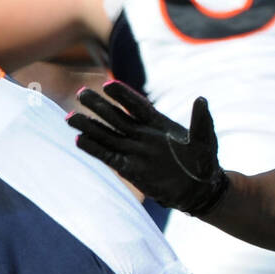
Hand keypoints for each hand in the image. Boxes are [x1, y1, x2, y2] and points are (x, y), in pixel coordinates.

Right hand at [67, 81, 228, 215]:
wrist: (200, 188)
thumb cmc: (204, 161)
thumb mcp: (205, 139)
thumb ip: (201, 120)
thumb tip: (201, 99)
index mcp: (158, 122)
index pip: (137, 105)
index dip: (123, 95)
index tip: (109, 85)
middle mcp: (142, 134)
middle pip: (116, 116)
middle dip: (99, 105)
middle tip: (81, 92)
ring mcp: (134, 150)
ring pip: (107, 135)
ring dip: (89, 127)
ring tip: (69, 117)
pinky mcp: (129, 168)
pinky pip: (108, 156)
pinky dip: (94, 149)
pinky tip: (79, 140)